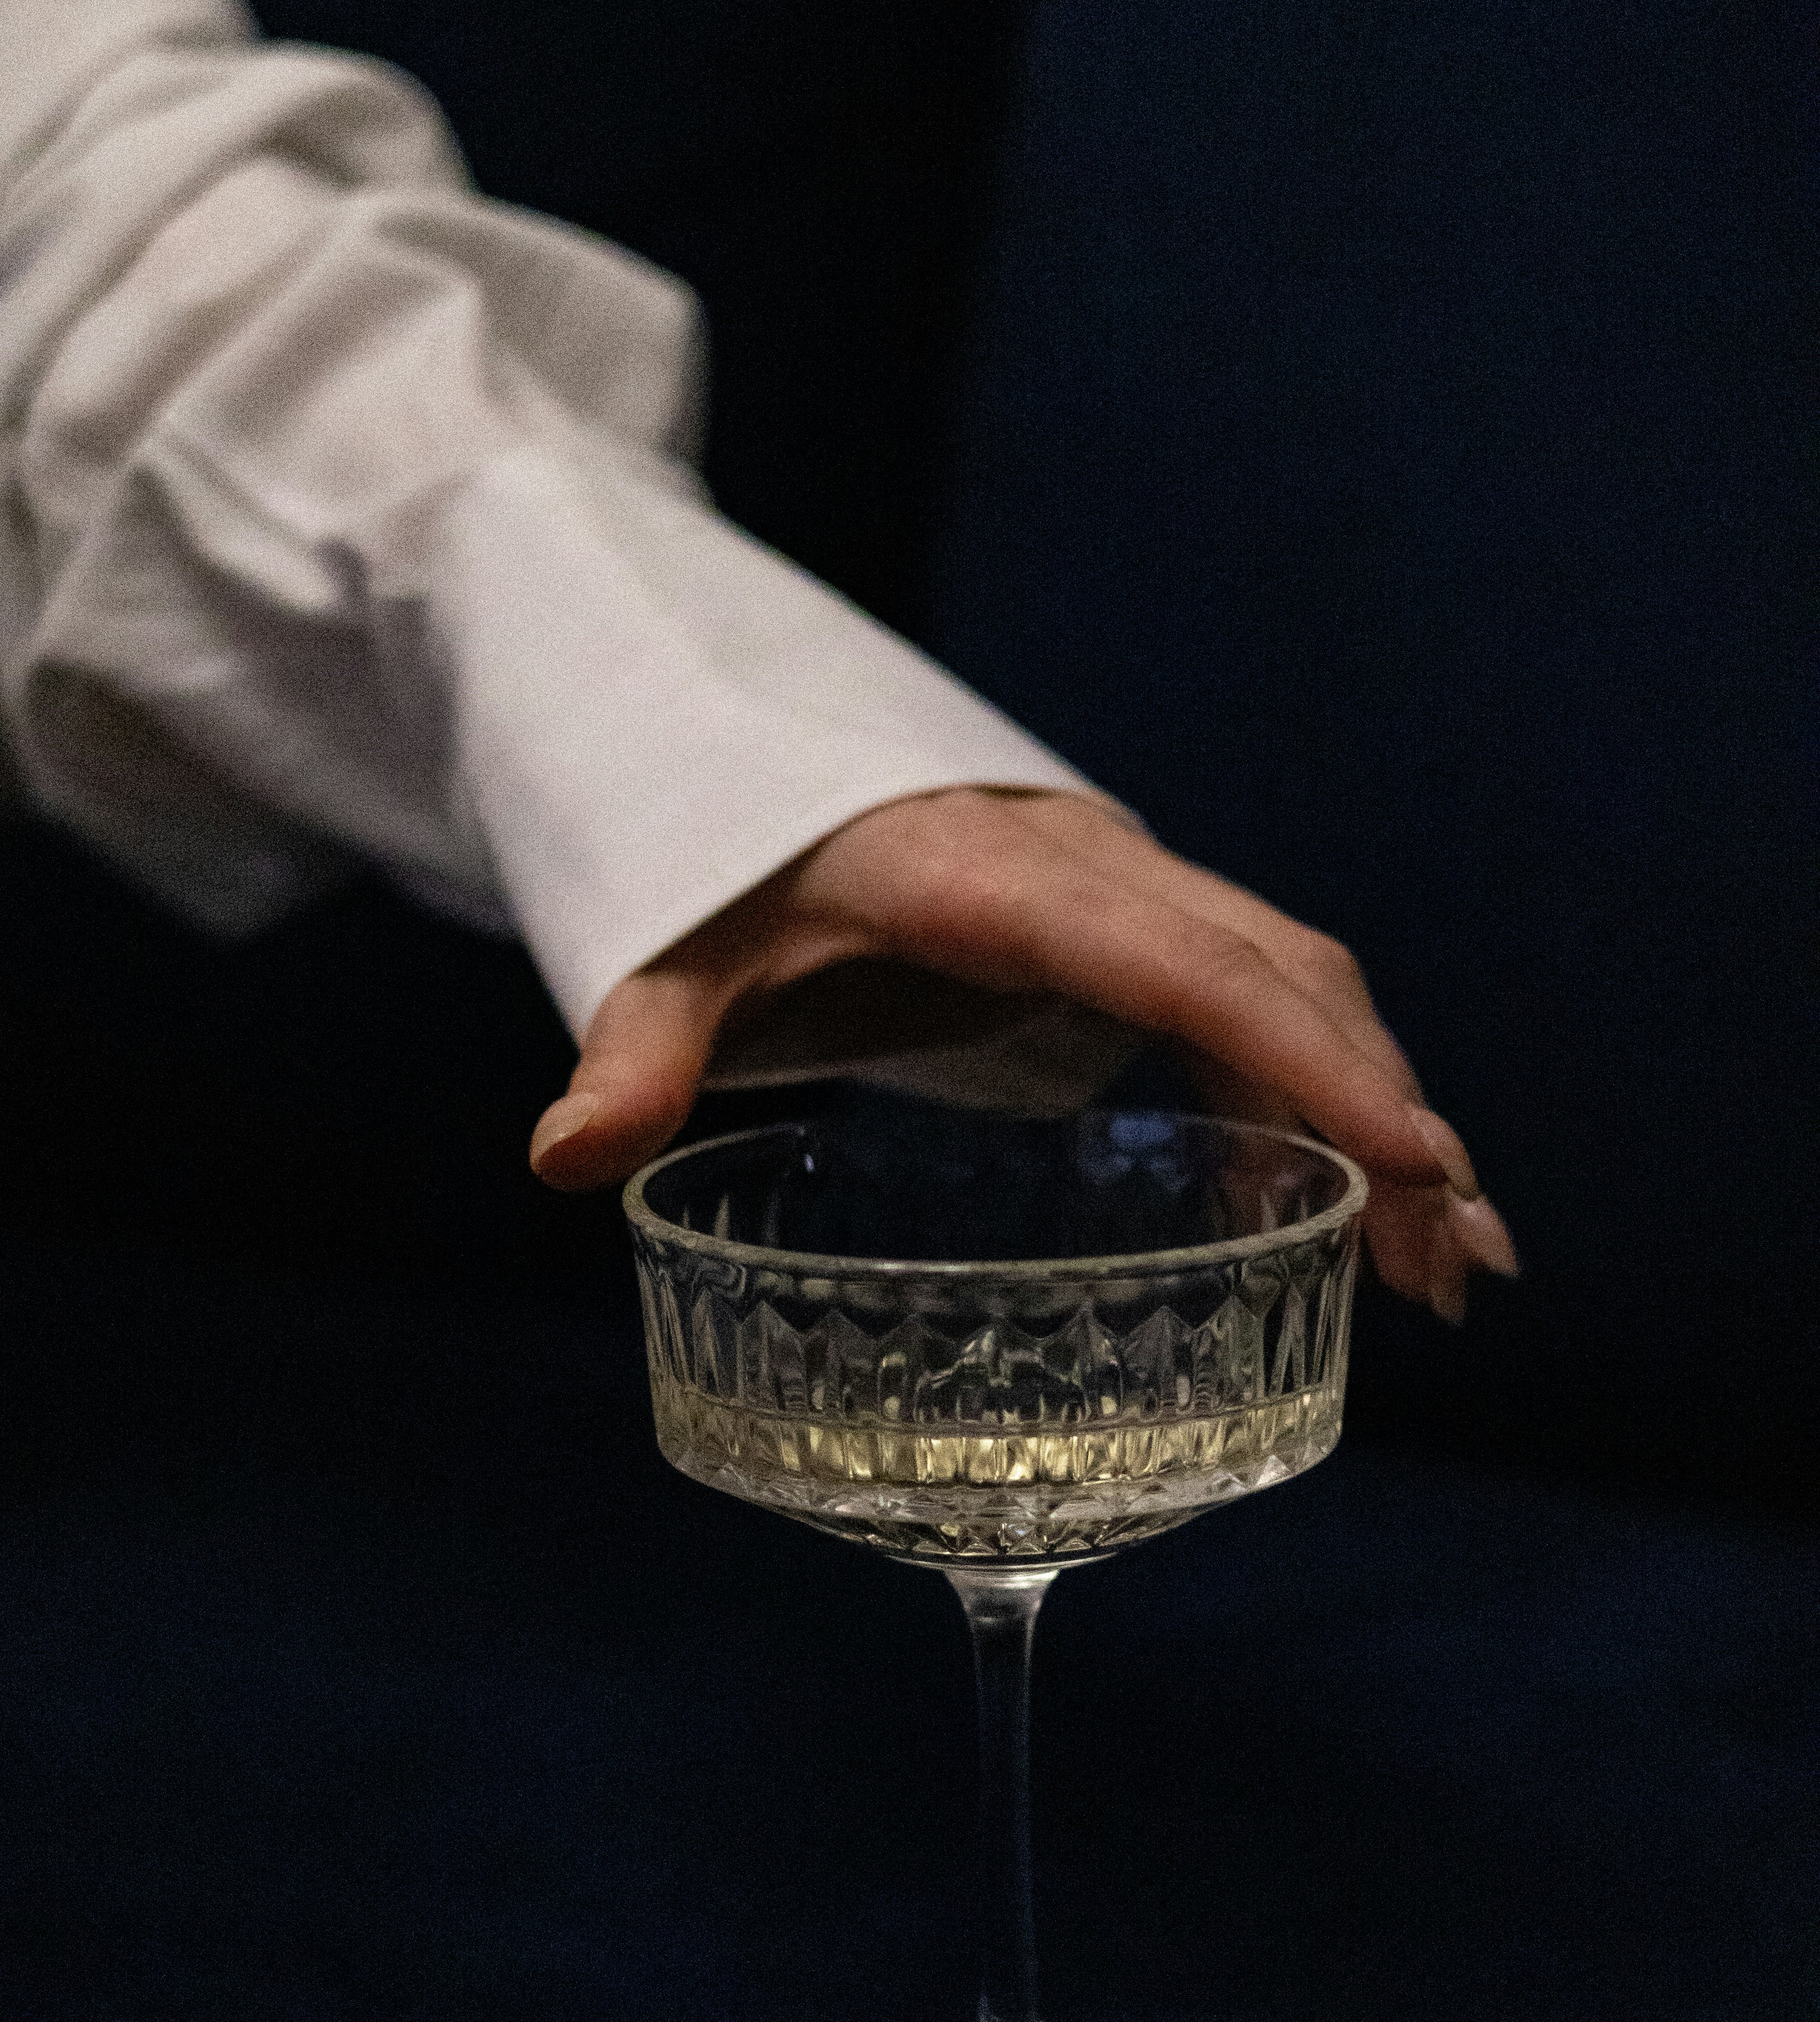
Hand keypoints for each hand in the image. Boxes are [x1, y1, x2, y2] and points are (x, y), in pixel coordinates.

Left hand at [528, 789, 1517, 1318]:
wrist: (756, 750)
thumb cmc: (726, 860)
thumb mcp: (675, 950)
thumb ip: (638, 1046)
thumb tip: (564, 1159)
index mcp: (1002, 885)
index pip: (1187, 969)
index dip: (1307, 1064)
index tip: (1411, 1157)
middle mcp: (1095, 879)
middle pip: (1283, 982)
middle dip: (1388, 1116)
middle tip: (1458, 1269)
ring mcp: (1126, 901)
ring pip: (1293, 993)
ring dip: (1377, 1119)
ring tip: (1443, 1271)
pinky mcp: (1130, 933)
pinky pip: (1250, 1010)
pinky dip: (1313, 1104)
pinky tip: (1331, 1214)